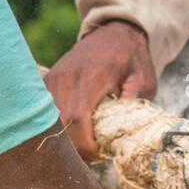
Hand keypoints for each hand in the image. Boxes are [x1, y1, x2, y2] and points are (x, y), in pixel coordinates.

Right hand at [44, 20, 156, 161]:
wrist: (114, 33)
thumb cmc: (131, 59)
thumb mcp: (143, 80)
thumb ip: (134, 104)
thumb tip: (124, 133)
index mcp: (91, 76)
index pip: (78, 118)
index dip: (85, 143)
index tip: (100, 154)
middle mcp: (67, 77)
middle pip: (60, 124)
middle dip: (76, 147)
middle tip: (94, 156)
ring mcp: (54, 79)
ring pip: (49, 121)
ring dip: (66, 139)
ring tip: (85, 146)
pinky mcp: (48, 82)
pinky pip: (45, 113)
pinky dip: (57, 127)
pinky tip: (74, 133)